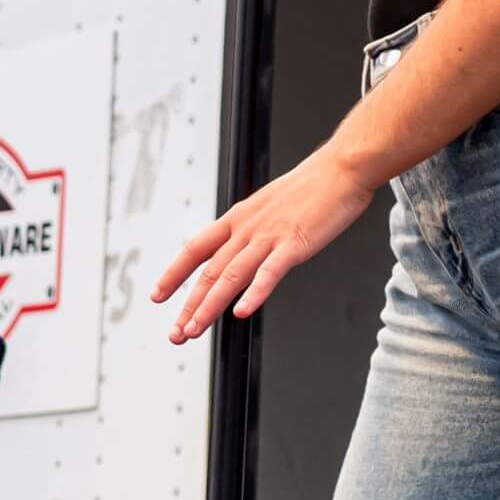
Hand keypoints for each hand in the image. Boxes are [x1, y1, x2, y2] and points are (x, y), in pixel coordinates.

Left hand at [152, 144, 374, 342]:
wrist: (341, 168)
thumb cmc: (312, 187)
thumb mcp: (269, 206)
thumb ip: (254, 229)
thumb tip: (243, 249)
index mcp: (238, 218)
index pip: (195, 249)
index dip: (174, 273)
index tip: (158, 295)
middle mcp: (247, 228)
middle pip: (208, 271)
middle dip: (189, 304)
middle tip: (176, 331)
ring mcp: (269, 236)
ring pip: (230, 276)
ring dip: (210, 306)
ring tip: (194, 328)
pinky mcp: (294, 243)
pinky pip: (269, 272)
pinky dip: (254, 293)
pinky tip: (242, 311)